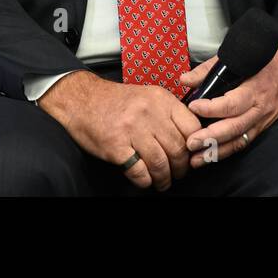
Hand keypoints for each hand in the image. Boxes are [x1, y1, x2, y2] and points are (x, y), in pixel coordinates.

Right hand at [37, 70, 200, 191]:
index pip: (191, 126)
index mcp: (161, 99)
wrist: (82, 99)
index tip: (192, 155)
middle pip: (177, 148)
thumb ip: (169, 112)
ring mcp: (131, 130)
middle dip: (181, 167)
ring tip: (163, 182)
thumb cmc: (117, 101)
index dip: (195, 146)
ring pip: (160, 163)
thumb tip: (190, 135)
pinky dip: (145, 181)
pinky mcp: (115, 147)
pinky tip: (145, 180)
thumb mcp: (148, 96)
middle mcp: (149, 113)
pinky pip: (139, 171)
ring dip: (164, 178)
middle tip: (178, 173)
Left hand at [179, 35, 277, 167]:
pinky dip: (227, 151)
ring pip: (240, 140)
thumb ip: (209, 70)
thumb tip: (184, 80)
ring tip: (196, 159)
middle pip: (235, 126)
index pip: (233, 103)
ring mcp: (263, 119)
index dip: (212, 108)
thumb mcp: (239, 57)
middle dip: (211, 137)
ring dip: (216, 151)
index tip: (193, 107)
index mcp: (255, 88)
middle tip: (190, 142)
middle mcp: (260, 107)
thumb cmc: (264, 59)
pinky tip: (211, 156)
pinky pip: (244, 142)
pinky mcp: (262, 126)